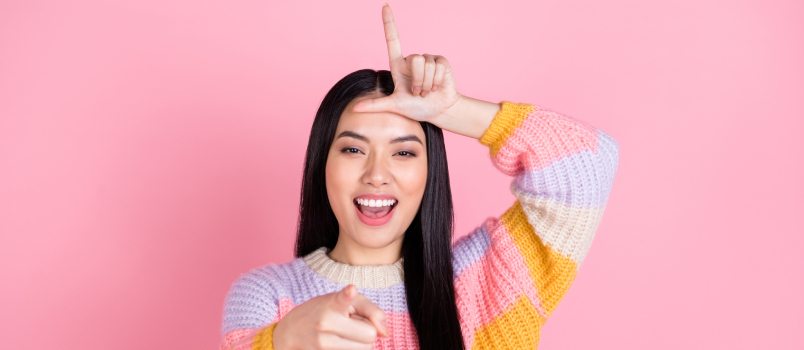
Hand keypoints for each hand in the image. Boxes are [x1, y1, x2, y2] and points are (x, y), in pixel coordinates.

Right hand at [272, 284, 388, 349]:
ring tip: (342, 333)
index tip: (350, 290)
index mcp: (332, 304)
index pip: (343, 299)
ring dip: (359, 343)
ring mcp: (323, 344)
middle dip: (366, 331)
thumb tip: (385, 334)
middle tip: (350, 324)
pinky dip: (350, 349)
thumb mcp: (344, 301)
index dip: (348, 295)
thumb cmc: (322, 311)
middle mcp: (326, 323)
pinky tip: (337, 342)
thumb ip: (371, 311)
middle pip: (369, 335)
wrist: (290, 332)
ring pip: (364, 349)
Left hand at [352, 4, 461, 125]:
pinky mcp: (441, 62)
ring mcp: (427, 59)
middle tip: (418, 93)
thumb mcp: (394, 106)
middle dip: (418, 81)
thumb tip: (353, 109)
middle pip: (415, 60)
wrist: (439, 112)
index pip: (393, 40)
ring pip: (427, 64)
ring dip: (427, 84)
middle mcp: (412, 60)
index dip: (389, 23)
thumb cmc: (416, 109)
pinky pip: (438, 67)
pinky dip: (437, 81)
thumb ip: (375, 105)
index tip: (385, 5)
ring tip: (427, 92)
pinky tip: (437, 87)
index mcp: (398, 65)